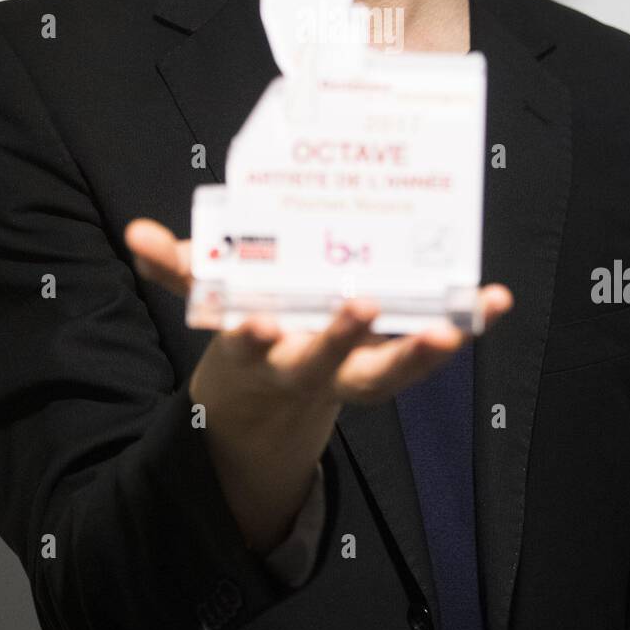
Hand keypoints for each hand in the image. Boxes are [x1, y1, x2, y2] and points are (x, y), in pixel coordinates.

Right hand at [124, 216, 512, 553]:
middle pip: (324, 361)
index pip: (248, 343)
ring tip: (450, 329)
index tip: (253, 322)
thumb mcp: (211, 300)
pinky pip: (430, 352)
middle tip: (359, 304)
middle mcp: (307, 366)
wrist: (275, 395)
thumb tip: (135, 233)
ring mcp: (353, 371)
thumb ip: (179, 269)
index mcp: (258, 346)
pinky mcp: (390, 366)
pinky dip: (466, 329)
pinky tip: (494, 302)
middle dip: (340, 336)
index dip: (250, 335)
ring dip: (418, 353)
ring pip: (386, 372)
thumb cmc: (249, 326)